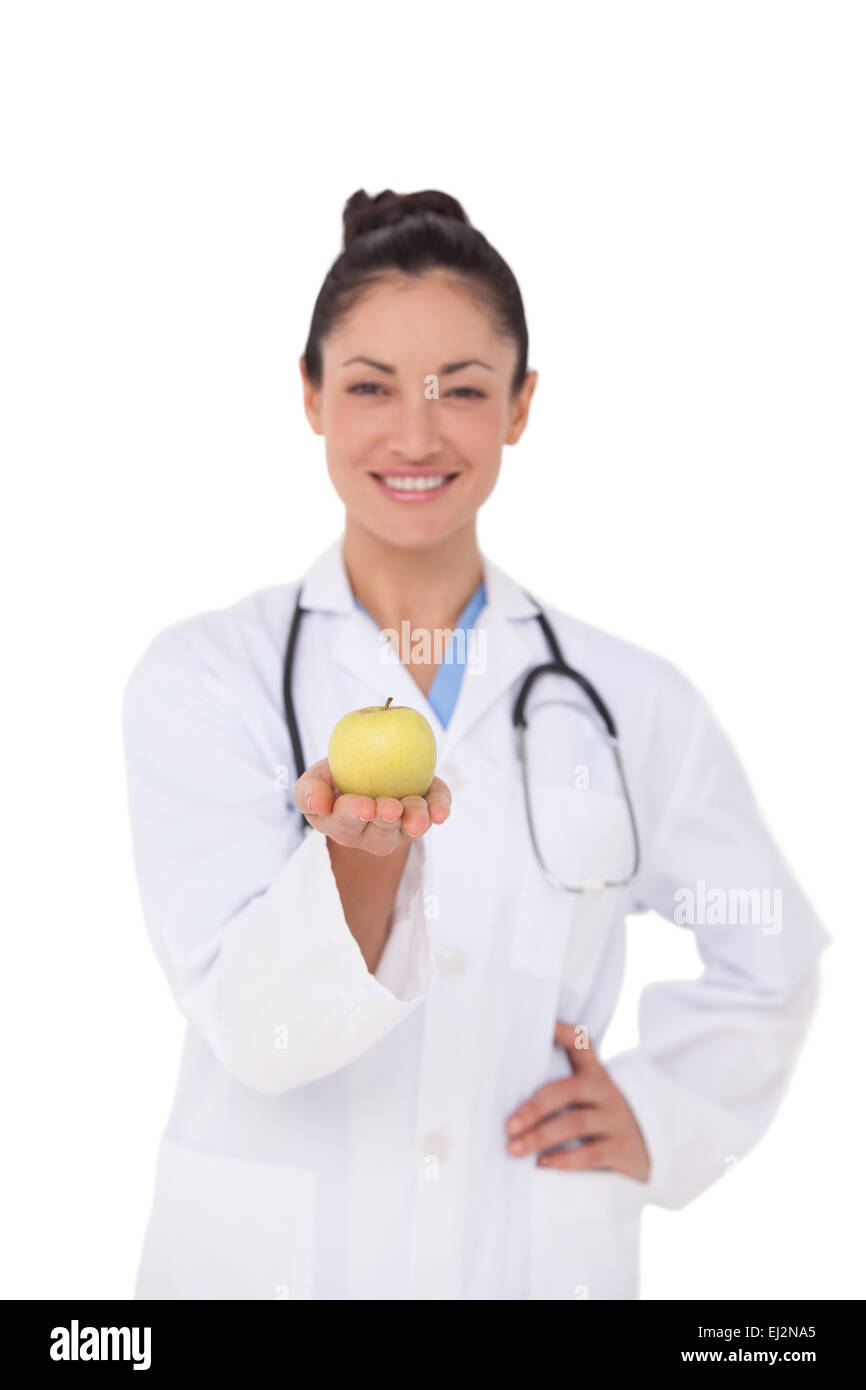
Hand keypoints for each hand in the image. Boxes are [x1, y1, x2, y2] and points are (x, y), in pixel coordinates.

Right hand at [293, 757, 450, 856]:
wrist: (365, 769)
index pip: (345, 822)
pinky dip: (439, 809)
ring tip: (417, 814)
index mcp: (340, 825)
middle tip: (390, 808)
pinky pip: (433, 813)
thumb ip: (308, 791)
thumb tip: (319, 804)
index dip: (355, 814)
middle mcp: (371, 833)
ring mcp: (399, 828)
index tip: (365, 806)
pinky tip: (441, 812)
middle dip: (386, 820)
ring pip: (408, 828)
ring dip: (415, 819)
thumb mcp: (314, 781)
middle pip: (381, 831)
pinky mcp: (422, 813)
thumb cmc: (334, 780)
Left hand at [504, 1020, 650, 1180]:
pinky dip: (564, 1159)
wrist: (655, 1149)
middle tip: (508, 1125)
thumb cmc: (605, 1121)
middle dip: (533, 1108)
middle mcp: (606, 1092)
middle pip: (566, 1090)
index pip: (580, 1044)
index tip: (540, 1025)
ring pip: (574, 1123)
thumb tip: (511, 1097)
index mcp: (594, 1074)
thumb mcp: (593, 1098)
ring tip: (514, 1148)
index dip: (561, 1031)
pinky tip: (544, 1163)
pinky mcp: (622, 1148)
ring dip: (540, 1137)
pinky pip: (591, 1153)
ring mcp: (616, 1119)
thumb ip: (564, 1090)